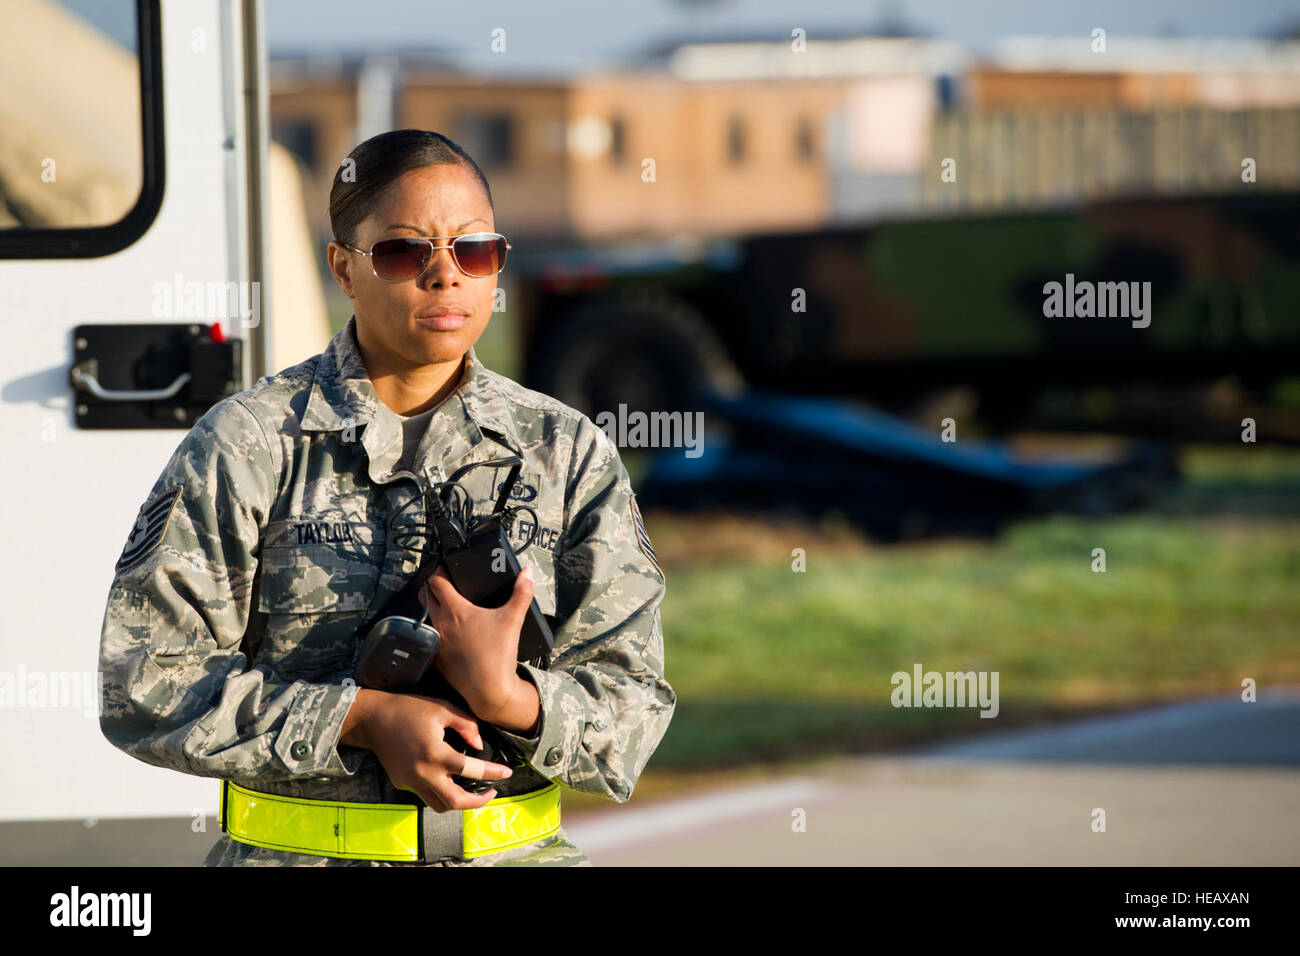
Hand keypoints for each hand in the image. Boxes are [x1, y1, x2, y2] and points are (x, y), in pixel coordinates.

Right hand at [352, 689, 512, 811]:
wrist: (372, 719)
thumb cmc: (409, 708)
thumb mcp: (442, 708)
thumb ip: (466, 725)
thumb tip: (478, 745)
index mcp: (435, 754)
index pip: (471, 770)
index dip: (493, 772)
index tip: (507, 773)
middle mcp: (423, 773)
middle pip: (456, 802)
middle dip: (478, 802)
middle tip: (492, 793)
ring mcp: (410, 782)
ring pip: (439, 805)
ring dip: (459, 803)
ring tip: (473, 792)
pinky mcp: (402, 783)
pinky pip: (425, 795)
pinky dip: (440, 792)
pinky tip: (449, 780)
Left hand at [422, 564, 535, 721]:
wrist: (489, 690)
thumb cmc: (499, 655)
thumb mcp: (513, 620)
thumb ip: (521, 593)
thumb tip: (526, 573)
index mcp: (455, 611)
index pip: (435, 581)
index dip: (440, 571)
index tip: (449, 569)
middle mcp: (440, 624)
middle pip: (424, 595)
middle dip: (432, 586)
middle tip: (448, 585)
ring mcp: (435, 641)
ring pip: (425, 615)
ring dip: (433, 607)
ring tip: (450, 606)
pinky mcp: (436, 656)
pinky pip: (429, 635)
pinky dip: (436, 629)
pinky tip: (451, 631)